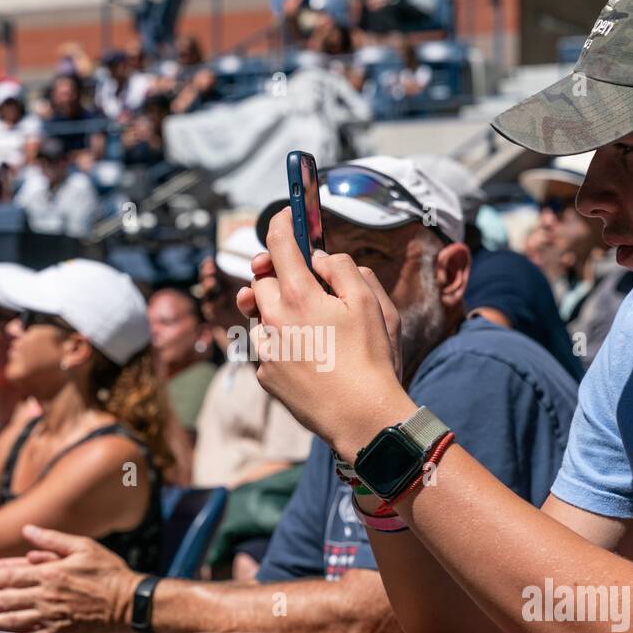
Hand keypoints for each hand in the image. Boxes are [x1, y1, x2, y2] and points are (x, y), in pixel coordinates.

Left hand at [0, 525, 141, 632]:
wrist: (131, 602)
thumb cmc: (108, 571)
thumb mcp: (84, 546)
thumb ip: (52, 540)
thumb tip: (28, 531)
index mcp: (51, 572)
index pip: (10, 574)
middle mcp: (47, 595)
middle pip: (4, 599)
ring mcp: (52, 616)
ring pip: (11, 620)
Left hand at [236, 207, 414, 460]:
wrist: (361, 417)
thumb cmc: (371, 359)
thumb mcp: (370, 303)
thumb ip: (343, 269)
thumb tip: (320, 259)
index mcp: (300, 295)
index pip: (280, 244)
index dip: (282, 223)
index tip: (286, 216)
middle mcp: (274, 318)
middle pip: (261, 280)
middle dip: (277, 273)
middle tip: (302, 279)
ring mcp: (266, 349)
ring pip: (260, 316)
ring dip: (277, 312)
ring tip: (311, 327)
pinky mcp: (266, 375)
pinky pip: (267, 348)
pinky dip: (281, 344)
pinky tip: (309, 358)